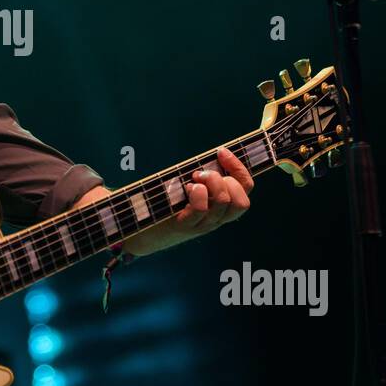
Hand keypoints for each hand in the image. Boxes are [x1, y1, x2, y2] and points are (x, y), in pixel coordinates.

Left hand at [72, 146, 252, 256]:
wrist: (139, 233)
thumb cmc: (164, 205)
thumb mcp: (189, 189)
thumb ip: (203, 176)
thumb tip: (215, 154)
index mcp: (220, 208)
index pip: (246, 188)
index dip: (239, 167)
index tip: (220, 151)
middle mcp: (216, 219)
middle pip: (241, 200)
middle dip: (225, 178)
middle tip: (200, 172)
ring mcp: (202, 225)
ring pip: (224, 201)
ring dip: (211, 181)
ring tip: (192, 179)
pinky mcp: (185, 226)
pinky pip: (201, 209)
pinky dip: (197, 193)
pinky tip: (186, 188)